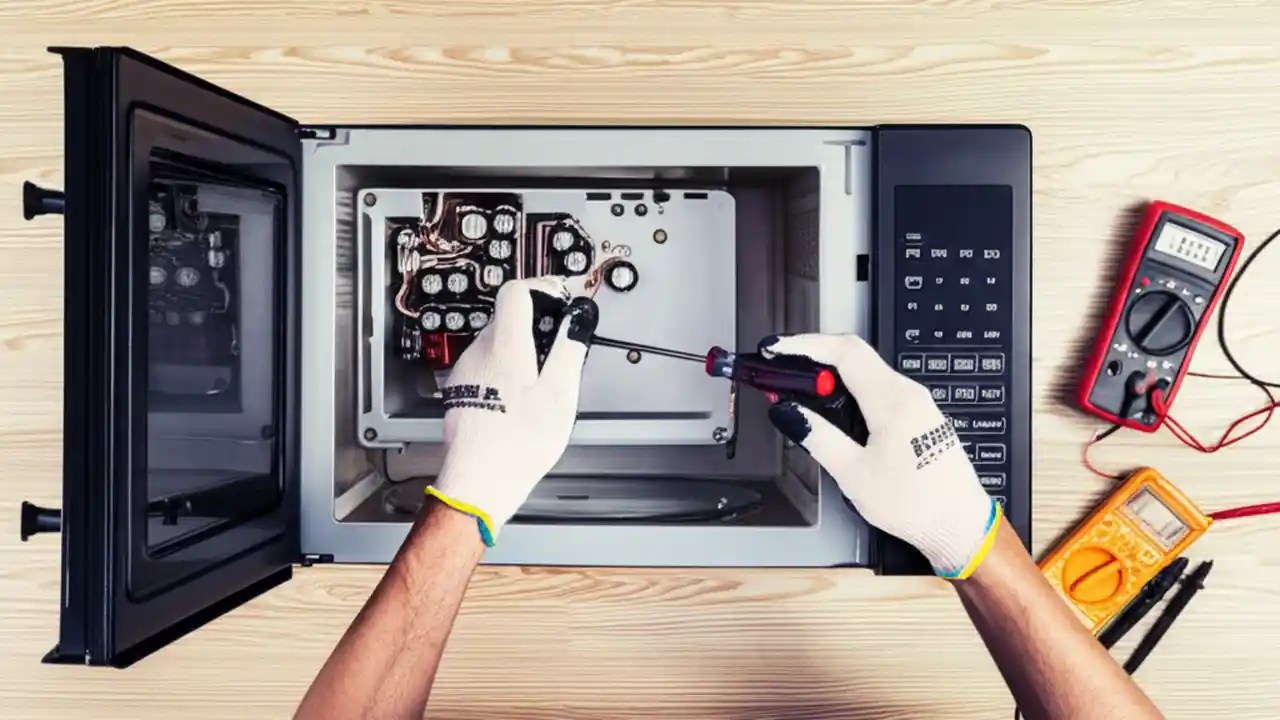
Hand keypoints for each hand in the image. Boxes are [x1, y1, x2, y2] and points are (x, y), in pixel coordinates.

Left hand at [425, 277, 597, 545]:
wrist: (478, 481)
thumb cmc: (517, 444)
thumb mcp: (559, 394)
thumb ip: (569, 348)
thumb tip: (579, 317)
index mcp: (505, 347)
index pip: (515, 291)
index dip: (542, 288)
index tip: (561, 299)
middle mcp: (479, 353)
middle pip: (508, 316)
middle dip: (538, 321)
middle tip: (561, 344)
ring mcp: (467, 371)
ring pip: (498, 341)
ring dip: (523, 347)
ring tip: (544, 379)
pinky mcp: (462, 390)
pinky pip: (488, 364)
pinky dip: (508, 367)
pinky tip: (522, 397)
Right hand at [761, 334, 999, 578]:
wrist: (960, 524)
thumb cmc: (917, 504)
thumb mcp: (854, 474)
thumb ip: (818, 437)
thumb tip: (788, 412)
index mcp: (893, 400)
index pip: (843, 351)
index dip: (804, 344)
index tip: (777, 349)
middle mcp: (909, 393)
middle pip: (853, 356)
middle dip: (813, 360)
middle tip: (782, 375)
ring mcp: (917, 403)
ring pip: (866, 374)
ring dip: (832, 379)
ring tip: (803, 398)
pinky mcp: (919, 416)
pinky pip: (880, 391)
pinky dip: (851, 394)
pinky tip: (836, 416)